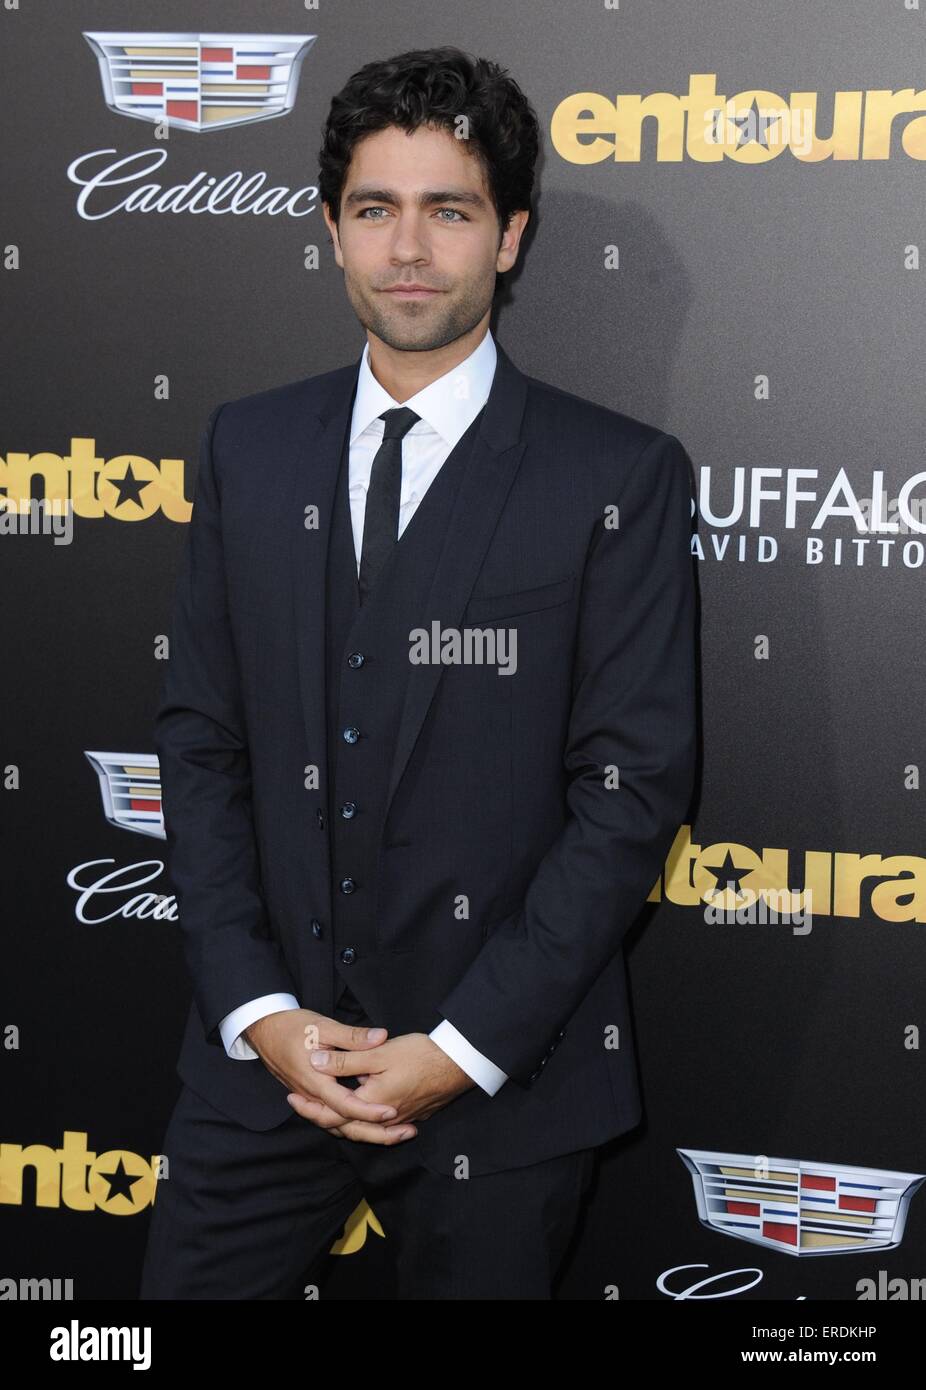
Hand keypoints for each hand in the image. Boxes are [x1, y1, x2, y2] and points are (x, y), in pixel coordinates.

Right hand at [244, 1008, 414, 1143]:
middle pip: (344, 1125)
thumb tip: (381, 1038)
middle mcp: (313, 1097)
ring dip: (368, 1131)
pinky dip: (354, 1123)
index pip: (346, 1105)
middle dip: (376, 1133)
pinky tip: (373, 1121)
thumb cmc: (292, 1027)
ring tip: (397, 1132)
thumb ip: (353, 1036)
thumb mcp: (323, 1027)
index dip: (369, 1111)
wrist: (264, 1030)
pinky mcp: (312, 1098)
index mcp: (316, 1082)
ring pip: (339, 1125)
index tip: (393, 1112)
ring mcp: (311, 1100)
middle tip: (407, 1132)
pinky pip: (334, 1118)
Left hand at [288, 1032, 475, 1137]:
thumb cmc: (421, 1055)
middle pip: (346, 1127)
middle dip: (321, 1118)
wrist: (459, 1063)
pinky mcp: (411, 1114)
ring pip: (363, 1128)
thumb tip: (316, 1061)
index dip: (310, 1106)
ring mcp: (400, 1119)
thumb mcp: (380, 1053)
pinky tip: (359, 1110)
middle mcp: (384, 1118)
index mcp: (372, 1103)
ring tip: (324, 1111)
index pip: (332, 1113)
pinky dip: (362, 1121)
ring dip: (342, 1121)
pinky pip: (379, 1125)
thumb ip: (346, 1059)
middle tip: (301, 1106)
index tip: (292, 1096)